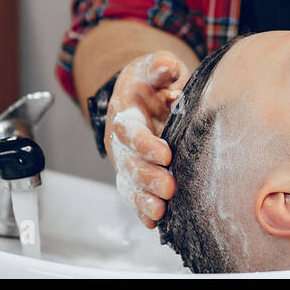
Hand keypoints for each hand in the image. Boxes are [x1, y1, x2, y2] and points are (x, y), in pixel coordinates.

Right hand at [105, 51, 189, 228]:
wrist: (139, 94)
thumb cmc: (150, 81)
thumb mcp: (154, 67)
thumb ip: (160, 67)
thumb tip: (167, 68)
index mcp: (125, 112)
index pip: (130, 130)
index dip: (145, 144)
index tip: (165, 154)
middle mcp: (120, 140)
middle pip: (128, 162)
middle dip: (147, 176)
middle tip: (169, 186)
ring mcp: (125, 159)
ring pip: (128, 182)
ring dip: (142, 198)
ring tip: (159, 210)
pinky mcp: (132, 174)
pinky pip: (133, 194)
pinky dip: (141, 209)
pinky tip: (154, 222)